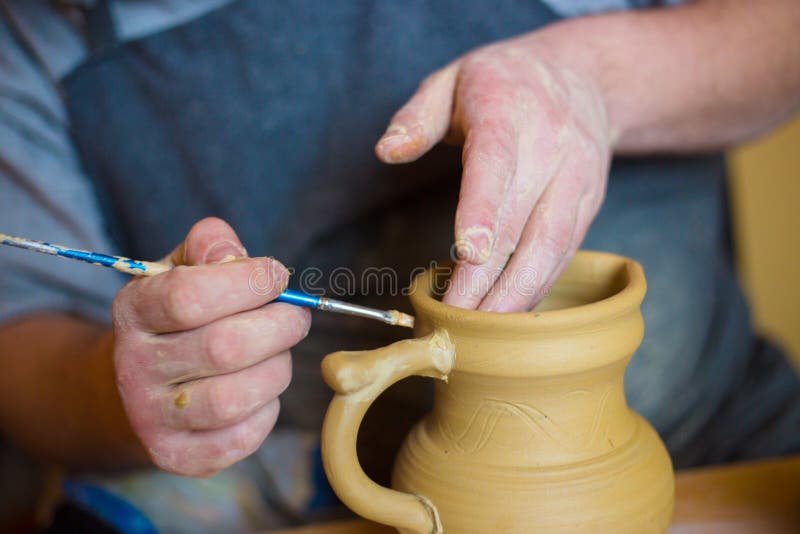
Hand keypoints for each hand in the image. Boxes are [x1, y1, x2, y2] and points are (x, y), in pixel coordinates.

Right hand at [112, 217, 309, 476]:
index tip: (277, 275)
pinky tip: (262, 389)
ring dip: (277, 368)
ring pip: (235, 398)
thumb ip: (209, 246)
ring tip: (279, 351)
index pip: (189, 296)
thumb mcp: (184, 268)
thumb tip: (231, 253)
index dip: (248, 281)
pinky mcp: (177, 455)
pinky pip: (242, 437)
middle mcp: (133, 367)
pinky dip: (267, 410)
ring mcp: (151, 417)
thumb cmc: (180, 316)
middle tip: (296, 315)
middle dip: (280, 325)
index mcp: (133, 311)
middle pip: (223, 348)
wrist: (147, 382)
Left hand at [376, 35, 611, 310]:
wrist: (583, 77)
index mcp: (509, 112)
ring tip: (485, 336)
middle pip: (523, 223)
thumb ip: (415, 117)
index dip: (483, 211)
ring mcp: (577, 178)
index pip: (496, 165)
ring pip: (552, 247)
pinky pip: (565, 253)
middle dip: (490, 281)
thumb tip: (387, 152)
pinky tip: (512, 314)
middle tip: (457, 324)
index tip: (467, 254)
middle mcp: (551, 147)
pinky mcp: (589, 204)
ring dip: (519, 295)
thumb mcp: (450, 80)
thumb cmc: (502, 82)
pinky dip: (538, 287)